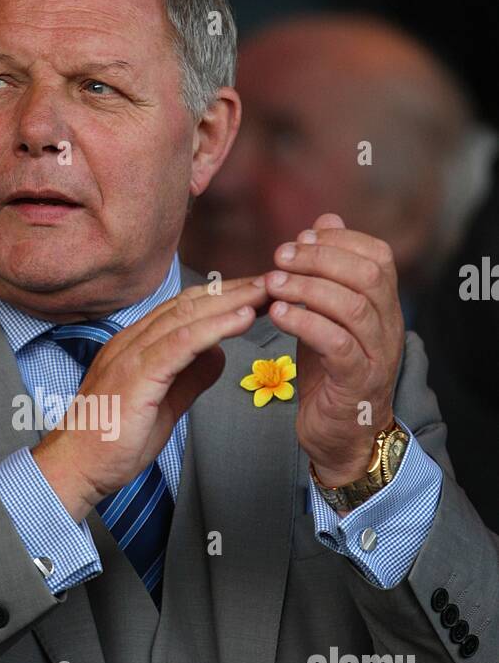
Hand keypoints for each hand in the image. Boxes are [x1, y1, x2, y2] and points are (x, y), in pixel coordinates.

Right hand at [33, 276, 268, 520]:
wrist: (75, 468)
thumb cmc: (110, 442)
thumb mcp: (163, 405)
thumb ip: (189, 378)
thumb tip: (218, 355)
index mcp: (135, 346)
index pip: (184, 310)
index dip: (222, 297)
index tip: (256, 293)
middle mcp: (131, 342)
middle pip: (189, 304)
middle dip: (234, 291)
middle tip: (272, 282)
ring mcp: (131, 355)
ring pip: (187, 316)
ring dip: (231, 302)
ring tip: (266, 293)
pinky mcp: (136, 375)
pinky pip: (180, 343)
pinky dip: (215, 328)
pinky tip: (242, 318)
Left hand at [255, 213, 403, 485]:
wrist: (342, 440)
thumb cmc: (331, 377)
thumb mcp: (327, 317)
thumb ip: (327, 275)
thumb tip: (324, 223)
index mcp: (384, 308)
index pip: (378, 256)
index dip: (340, 240)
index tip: (300, 238)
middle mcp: (388, 328)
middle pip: (369, 274)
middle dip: (321, 258)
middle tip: (280, 257)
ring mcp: (376, 356)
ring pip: (354, 306)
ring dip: (309, 288)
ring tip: (273, 284)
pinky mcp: (356, 382)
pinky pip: (338, 343)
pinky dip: (306, 323)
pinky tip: (279, 314)